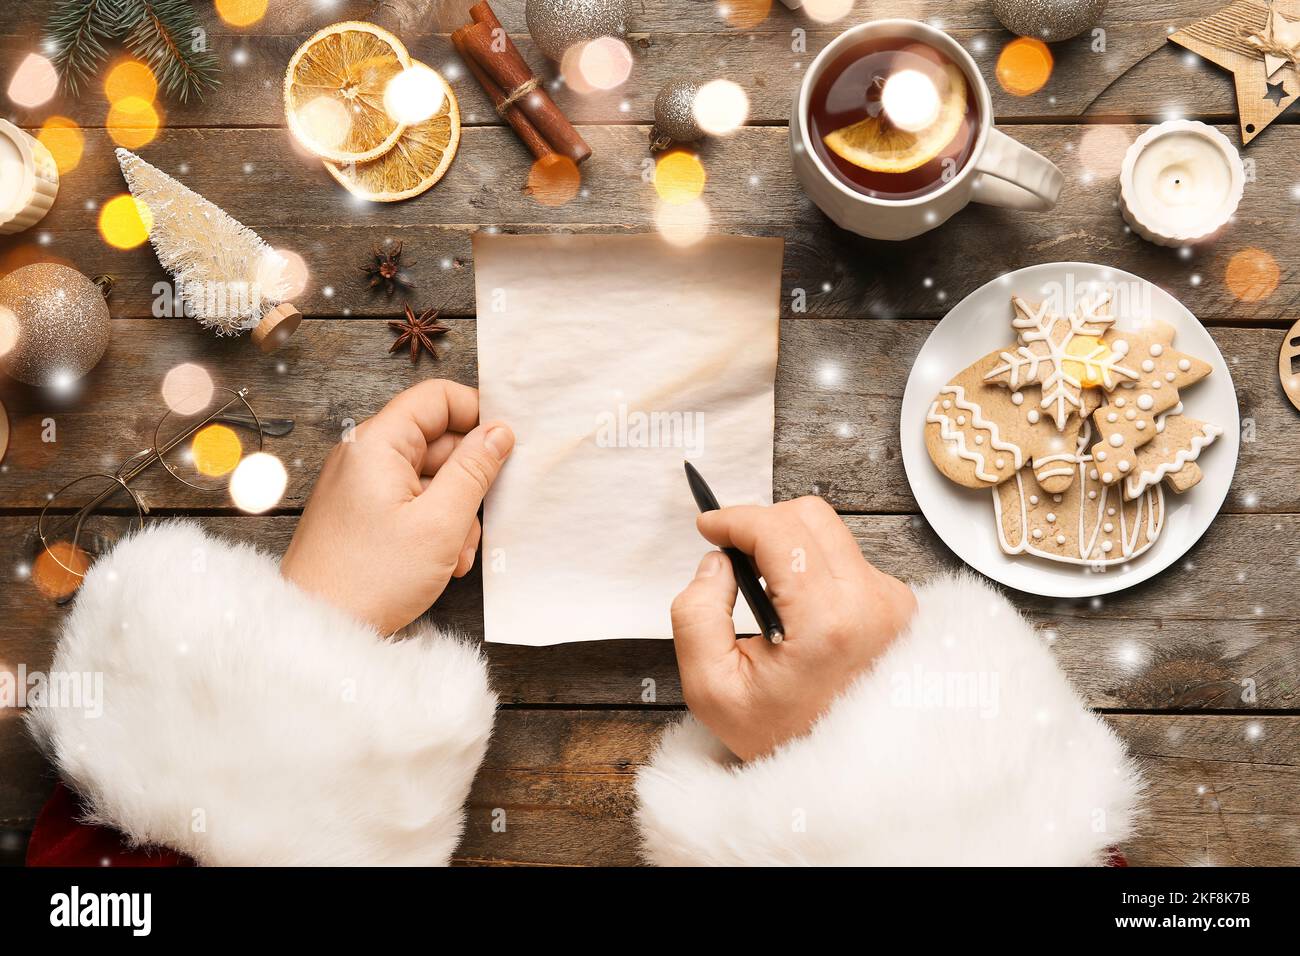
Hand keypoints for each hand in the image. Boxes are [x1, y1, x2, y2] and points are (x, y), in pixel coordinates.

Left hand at [281, 379, 513, 633]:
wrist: (318, 627)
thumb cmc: (371, 578)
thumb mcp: (440, 524)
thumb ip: (474, 470)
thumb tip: (500, 431)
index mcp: (378, 443)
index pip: (437, 398)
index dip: (477, 414)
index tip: (507, 447)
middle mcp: (366, 456)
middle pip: (438, 441)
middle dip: (469, 480)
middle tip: (482, 518)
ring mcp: (363, 486)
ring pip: (431, 478)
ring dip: (455, 513)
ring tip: (455, 553)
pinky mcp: (364, 513)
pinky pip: (413, 504)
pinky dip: (434, 527)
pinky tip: (442, 562)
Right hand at [670, 496, 915, 760]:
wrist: (845, 774)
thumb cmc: (781, 735)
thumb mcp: (711, 688)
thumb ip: (696, 614)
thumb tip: (717, 563)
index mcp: (828, 620)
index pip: (779, 531)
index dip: (735, 519)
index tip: (709, 526)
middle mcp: (872, 602)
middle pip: (810, 517)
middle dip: (762, 525)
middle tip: (733, 556)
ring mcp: (893, 603)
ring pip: (830, 534)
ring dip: (789, 547)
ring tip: (765, 592)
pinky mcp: (899, 607)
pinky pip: (849, 560)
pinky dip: (814, 567)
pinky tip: (796, 608)